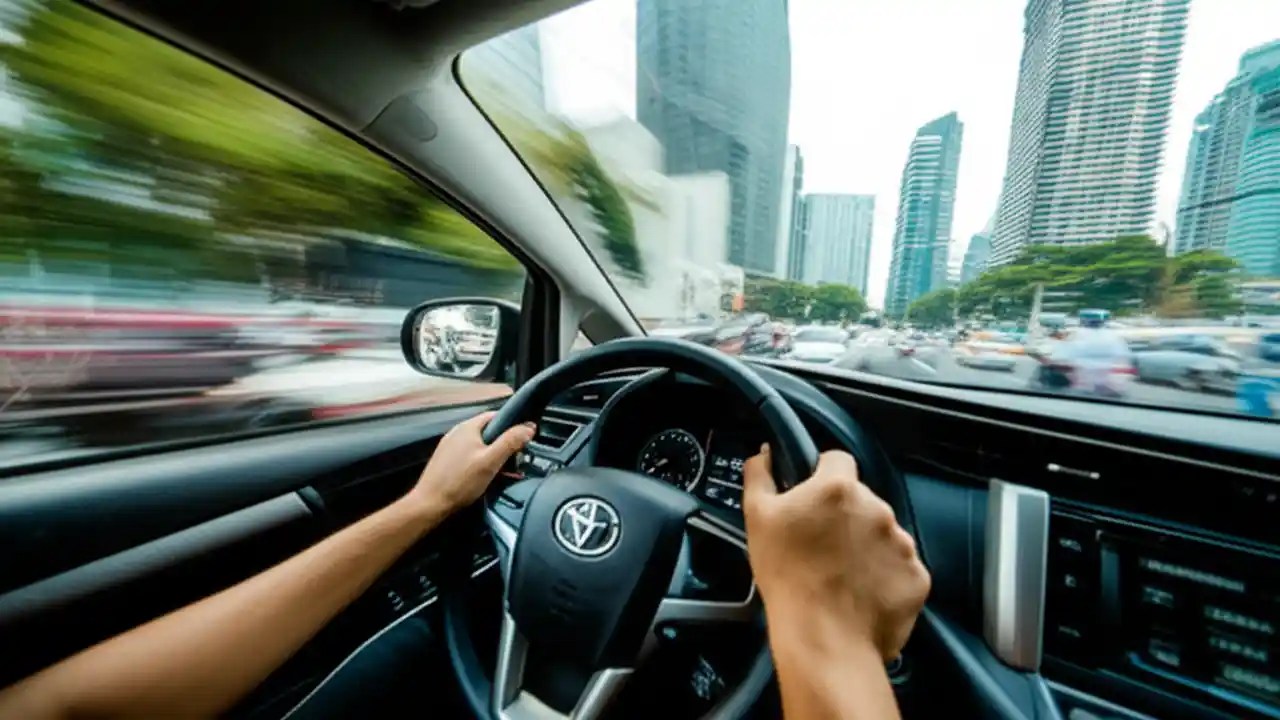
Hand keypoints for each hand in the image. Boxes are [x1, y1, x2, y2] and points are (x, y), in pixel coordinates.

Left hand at [405, 411, 534, 518]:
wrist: (430, 504)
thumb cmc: (460, 482)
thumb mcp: (491, 461)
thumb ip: (510, 442)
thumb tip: (529, 427)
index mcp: (468, 427)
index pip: (495, 416)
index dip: (511, 425)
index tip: (522, 440)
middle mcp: (457, 432)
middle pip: (487, 431)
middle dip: (502, 443)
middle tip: (513, 460)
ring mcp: (449, 446)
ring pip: (478, 444)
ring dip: (491, 455)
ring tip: (500, 471)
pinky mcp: (445, 460)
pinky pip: (468, 455)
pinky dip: (479, 462)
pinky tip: (482, 477)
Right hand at [743, 446, 929, 660]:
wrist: (823, 639)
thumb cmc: (786, 578)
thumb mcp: (757, 519)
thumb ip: (761, 476)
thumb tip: (765, 454)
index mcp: (839, 489)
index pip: (837, 460)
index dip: (823, 475)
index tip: (813, 499)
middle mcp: (877, 509)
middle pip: (862, 501)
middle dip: (845, 517)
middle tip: (821, 546)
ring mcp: (902, 543)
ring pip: (883, 534)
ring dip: (866, 546)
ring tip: (841, 575)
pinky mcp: (917, 576)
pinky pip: (900, 568)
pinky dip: (885, 576)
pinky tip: (861, 593)